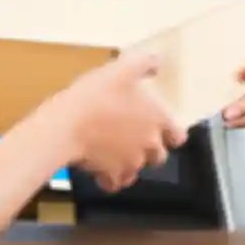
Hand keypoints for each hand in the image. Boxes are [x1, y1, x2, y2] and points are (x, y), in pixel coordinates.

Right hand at [46, 53, 188, 192]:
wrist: (65, 126)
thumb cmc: (94, 97)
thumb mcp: (121, 69)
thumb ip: (144, 63)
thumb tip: (156, 62)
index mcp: (157, 119)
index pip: (178, 135)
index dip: (170, 133)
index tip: (160, 129)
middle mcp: (149, 145)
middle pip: (159, 155)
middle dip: (148, 149)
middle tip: (131, 137)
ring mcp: (131, 163)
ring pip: (137, 170)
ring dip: (129, 163)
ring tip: (112, 150)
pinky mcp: (111, 175)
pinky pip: (115, 182)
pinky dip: (109, 178)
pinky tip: (99, 167)